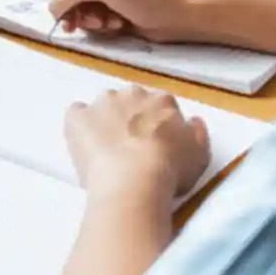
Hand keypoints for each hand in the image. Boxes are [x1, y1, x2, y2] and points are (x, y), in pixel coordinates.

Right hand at [42, 0, 197, 42]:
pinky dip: (98, 24)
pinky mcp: (108, 8)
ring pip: (74, 7)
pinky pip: (88, 17)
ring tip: (106, 23)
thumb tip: (52, 5)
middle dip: (71, 7)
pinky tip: (116, 25)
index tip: (63, 2)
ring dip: (86, 18)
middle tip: (79, 23)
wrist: (181, 17)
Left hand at [65, 86, 210, 198]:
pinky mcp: (78, 117)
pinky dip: (79, 125)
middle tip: (131, 148)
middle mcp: (133, 93)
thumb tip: (192, 121)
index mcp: (163, 101)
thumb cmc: (170, 170)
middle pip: (131, 101)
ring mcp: (102, 103)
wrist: (133, 181)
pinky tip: (83, 143)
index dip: (157, 125)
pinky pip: (76, 114)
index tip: (156, 144)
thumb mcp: (199, 154)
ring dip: (104, 120)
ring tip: (106, 149)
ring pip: (103, 106)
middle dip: (130, 118)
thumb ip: (197, 133)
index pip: (160, 105)